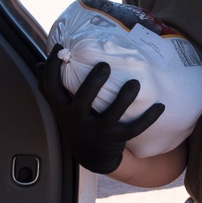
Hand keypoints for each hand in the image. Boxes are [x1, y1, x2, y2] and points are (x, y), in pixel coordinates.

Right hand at [39, 44, 164, 173]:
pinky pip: (135, 128)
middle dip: (94, 82)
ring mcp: (98, 130)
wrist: (91, 156)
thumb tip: (41, 63)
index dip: (53, 66)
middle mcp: (78, 120)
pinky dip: (149, 117)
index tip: (60, 47)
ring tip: (134, 82)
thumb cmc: (77, 122)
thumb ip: (51, 87)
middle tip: (105, 65)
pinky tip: (160, 106)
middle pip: (83, 99)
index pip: (51, 86)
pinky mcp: (116, 138)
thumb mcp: (61, 107)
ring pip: (112, 114)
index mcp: (63, 108)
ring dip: (125, 97)